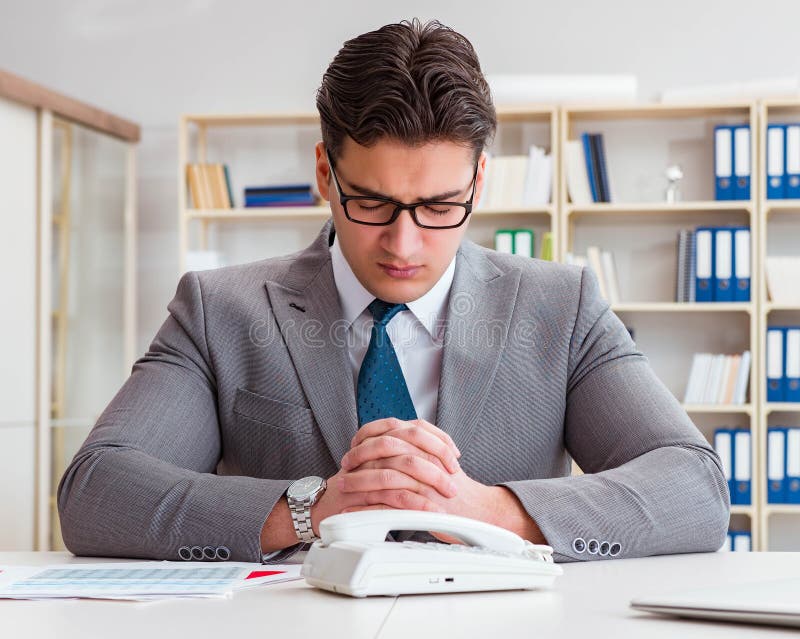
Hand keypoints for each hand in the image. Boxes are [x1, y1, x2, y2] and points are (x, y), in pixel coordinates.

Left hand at [339, 418, 545, 543]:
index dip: (367, 436)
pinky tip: (353, 510)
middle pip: (382, 450)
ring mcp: (423, 482)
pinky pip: (387, 505)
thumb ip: (417, 446)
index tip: (353, 445)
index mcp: (426, 443)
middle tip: (344, 465)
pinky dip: (365, 508)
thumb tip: (388, 440)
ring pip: (382, 476)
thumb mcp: (437, 457)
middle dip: (358, 457)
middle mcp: (424, 458)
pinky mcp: (421, 505)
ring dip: (358, 482)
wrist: (478, 510)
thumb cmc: (453, 486)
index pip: (389, 430)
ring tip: (343, 487)